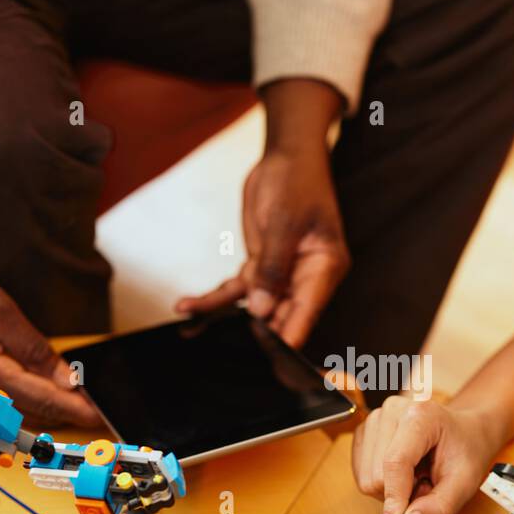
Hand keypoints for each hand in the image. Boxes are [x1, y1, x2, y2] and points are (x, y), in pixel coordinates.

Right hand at [0, 216, 97, 427]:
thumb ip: (33, 347)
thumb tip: (65, 377)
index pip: (41, 397)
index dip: (75, 407)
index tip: (101, 415)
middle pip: (32, 411)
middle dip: (68, 412)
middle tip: (100, 411)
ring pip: (19, 410)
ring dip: (50, 409)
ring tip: (81, 403)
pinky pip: (3, 402)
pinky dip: (30, 400)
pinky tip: (48, 392)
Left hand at [177, 78, 348, 347]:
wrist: (286, 157)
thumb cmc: (297, 181)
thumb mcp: (283, 223)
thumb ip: (272, 268)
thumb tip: (262, 309)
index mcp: (324, 268)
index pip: (307, 310)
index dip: (289, 335)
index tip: (271, 356)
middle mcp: (305, 277)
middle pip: (282, 316)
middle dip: (253, 334)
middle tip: (224, 347)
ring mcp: (282, 275)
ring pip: (254, 307)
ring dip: (224, 316)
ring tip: (192, 326)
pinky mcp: (261, 268)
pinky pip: (237, 291)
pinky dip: (214, 299)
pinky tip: (189, 307)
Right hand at [352, 396, 508, 513]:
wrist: (465, 431)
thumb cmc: (466, 451)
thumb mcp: (464, 483)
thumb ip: (439, 507)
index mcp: (421, 416)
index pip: (395, 462)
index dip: (393, 497)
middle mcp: (392, 411)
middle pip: (376, 474)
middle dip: (400, 492)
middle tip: (425, 482)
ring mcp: (375, 419)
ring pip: (365, 477)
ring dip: (390, 488)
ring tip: (416, 473)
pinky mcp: (364, 432)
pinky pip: (361, 473)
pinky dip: (382, 481)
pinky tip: (402, 470)